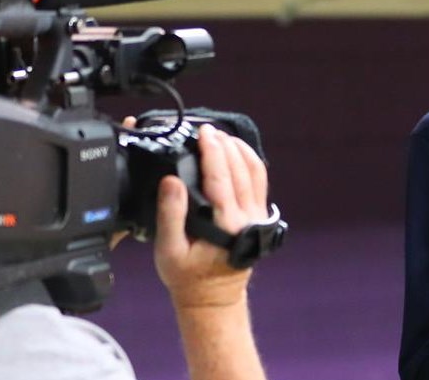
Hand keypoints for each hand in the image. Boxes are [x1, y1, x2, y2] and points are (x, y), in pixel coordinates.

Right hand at [154, 124, 270, 309]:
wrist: (213, 298)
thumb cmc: (187, 277)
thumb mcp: (169, 251)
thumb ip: (170, 215)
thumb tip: (171, 181)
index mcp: (226, 224)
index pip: (222, 177)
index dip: (213, 152)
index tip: (204, 132)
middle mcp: (247, 217)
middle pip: (240, 169)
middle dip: (225, 145)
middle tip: (207, 130)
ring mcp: (257, 215)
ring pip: (255, 172)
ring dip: (239, 150)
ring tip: (220, 136)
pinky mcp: (260, 215)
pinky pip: (259, 181)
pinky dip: (249, 161)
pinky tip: (236, 152)